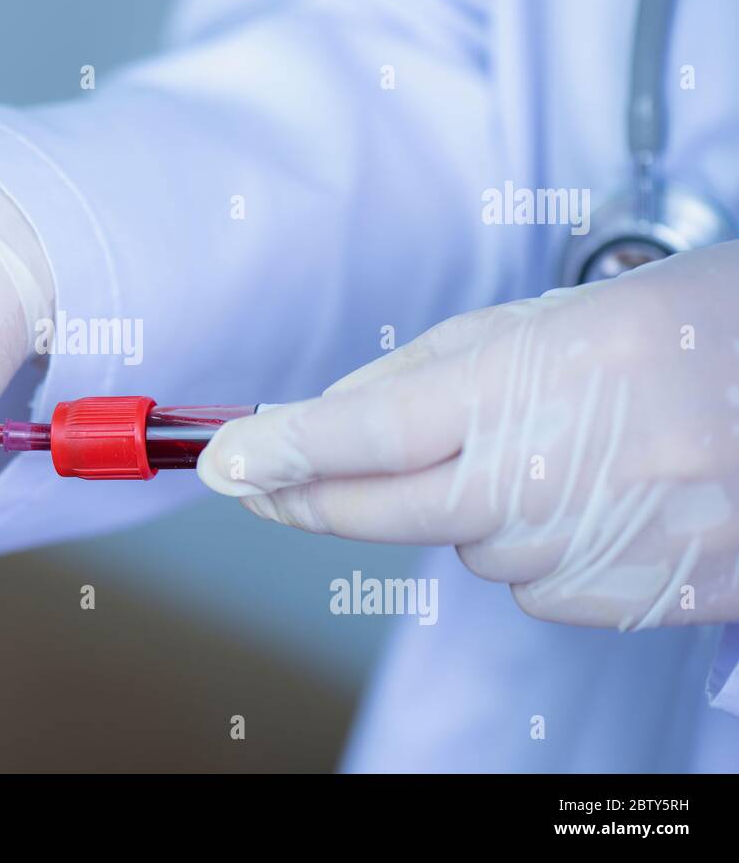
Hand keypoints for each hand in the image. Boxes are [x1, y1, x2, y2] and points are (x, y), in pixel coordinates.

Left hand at [198, 242, 738, 629]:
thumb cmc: (696, 328)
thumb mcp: (555, 316)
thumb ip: (430, 370)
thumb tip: (325, 420)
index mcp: (543, 376)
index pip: (375, 431)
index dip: (286, 451)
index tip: (225, 463)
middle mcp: (567, 470)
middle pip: (387, 511)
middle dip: (309, 499)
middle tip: (264, 483)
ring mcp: (608, 545)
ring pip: (463, 549)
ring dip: (460, 508)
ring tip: (541, 449)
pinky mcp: (644, 599)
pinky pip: (534, 585)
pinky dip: (530, 546)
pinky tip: (589, 496)